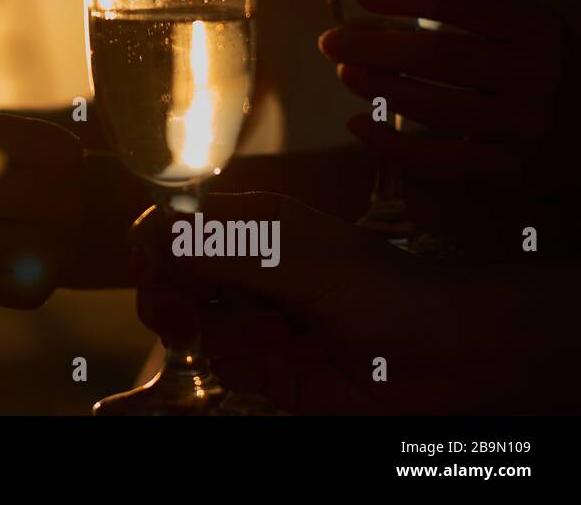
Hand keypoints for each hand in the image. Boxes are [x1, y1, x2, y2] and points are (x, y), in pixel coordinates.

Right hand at [126, 191, 531, 413]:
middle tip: (178, 318)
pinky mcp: (260, 367)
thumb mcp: (300, 259)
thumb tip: (161, 241)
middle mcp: (244, 267)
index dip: (153, 242)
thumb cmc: (383, 290)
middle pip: (169, 277)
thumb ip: (227, 251)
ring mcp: (250, 317)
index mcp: (253, 223)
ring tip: (257, 337)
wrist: (443, 359)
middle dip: (165, 295)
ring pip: (186, 324)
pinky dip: (234, 366)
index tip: (146, 266)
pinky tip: (274, 359)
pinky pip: (216, 366)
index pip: (179, 224)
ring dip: (212, 332)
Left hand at [319, 0, 573, 248]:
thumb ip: (477, 17)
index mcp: (536, 28)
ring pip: (432, 106)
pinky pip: (437, 158)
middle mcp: (533, 73)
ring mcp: (522, 124)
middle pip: (437, 55)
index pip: (461, 1)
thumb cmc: (549, 70)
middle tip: (332, 41)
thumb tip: (388, 1)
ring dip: (377, 88)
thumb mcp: (532, 31)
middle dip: (374, 47)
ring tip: (346, 74)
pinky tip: (359, 125)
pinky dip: (390, 143)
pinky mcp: (510, 167)